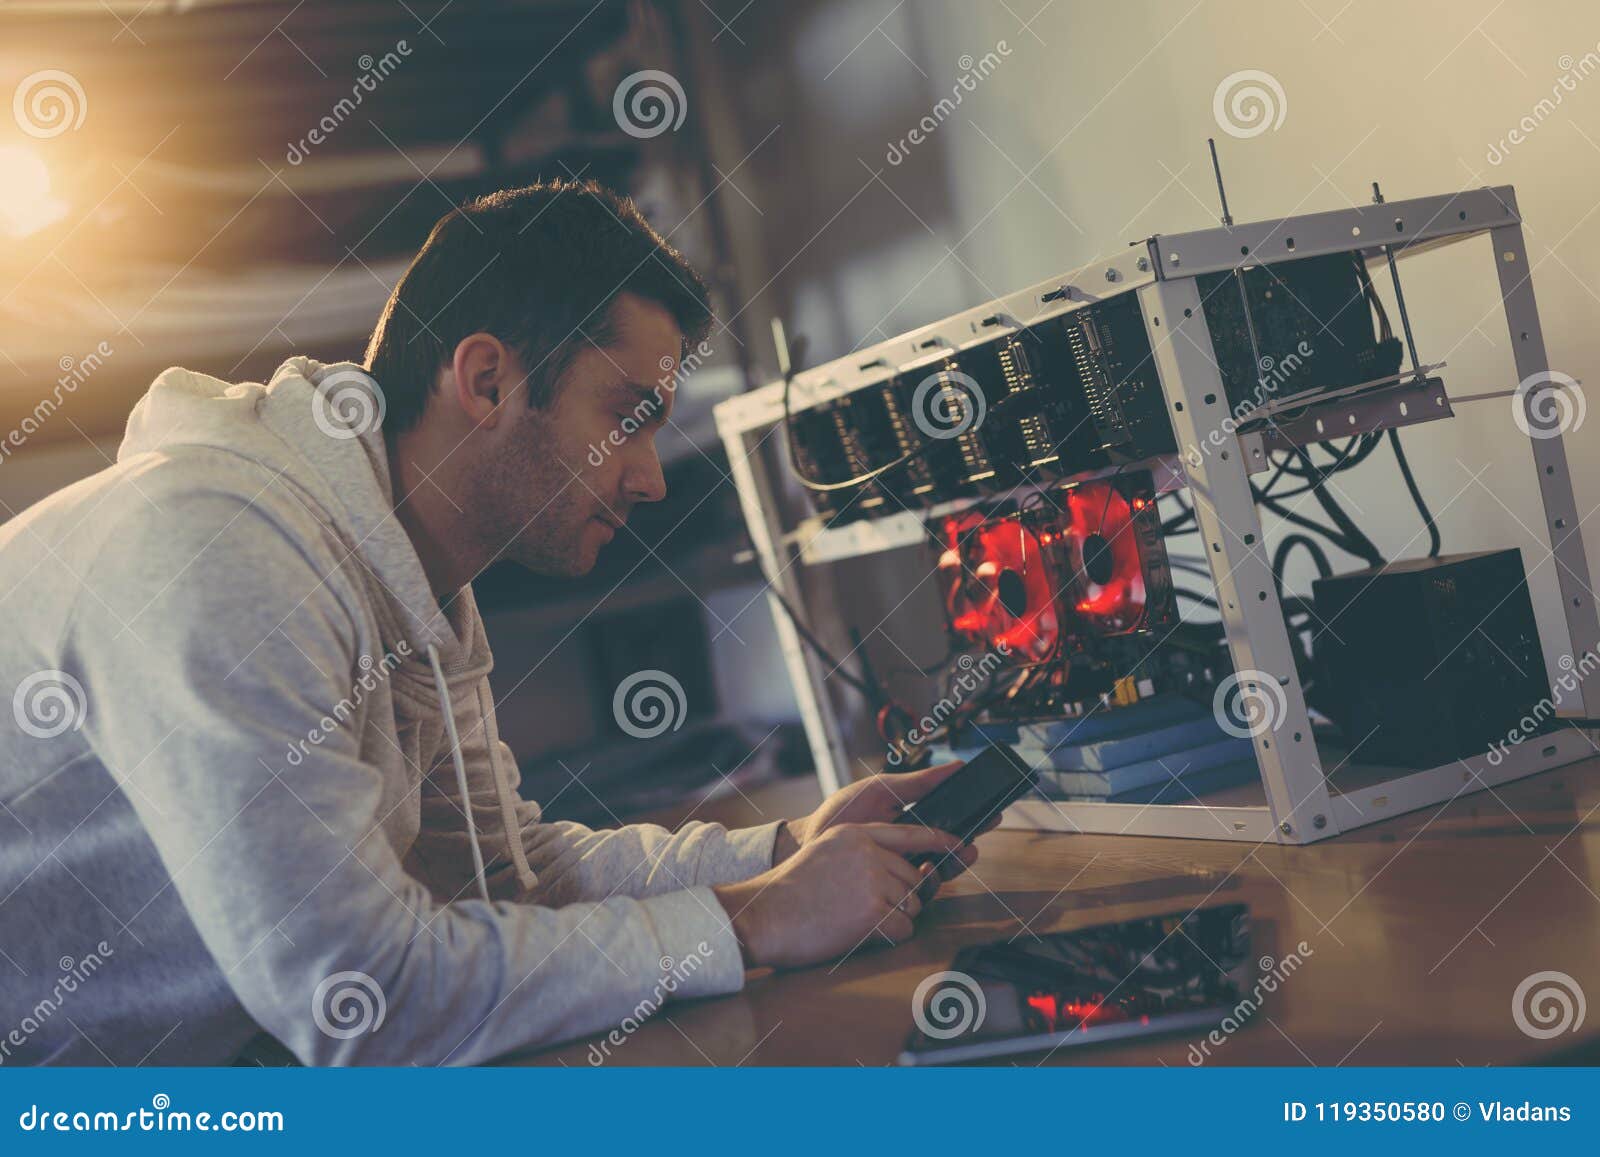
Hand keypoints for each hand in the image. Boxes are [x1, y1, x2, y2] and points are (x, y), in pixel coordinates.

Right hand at [715, 824, 962, 968]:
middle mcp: (868, 852)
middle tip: (871, 910)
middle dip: (904, 898)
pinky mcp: (873, 912)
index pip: (911, 833)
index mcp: (855, 833)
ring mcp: (872, 881)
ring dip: (894, 919)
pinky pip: (903, 929)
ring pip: (912, 906)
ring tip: (856, 920)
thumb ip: (860, 851)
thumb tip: (906, 869)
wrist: (762, 916)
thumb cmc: (788, 893)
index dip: (940, 840)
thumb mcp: (824, 853)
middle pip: (915, 878)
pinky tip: (860, 933)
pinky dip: (889, 937)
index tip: (961, 844)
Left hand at [776, 761, 996, 889]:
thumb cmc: (840, 814)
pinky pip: (920, 891)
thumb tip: (957, 766)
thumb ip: (918, 783)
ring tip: (964, 850)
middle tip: (984, 830)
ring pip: (944, 870)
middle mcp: (913, 849)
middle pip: (954, 848)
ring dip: (958, 861)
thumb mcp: (881, 790)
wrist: (807, 842)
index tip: (993, 808)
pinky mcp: (892, 892)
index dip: (975, 817)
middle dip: (973, 840)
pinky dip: (932, 880)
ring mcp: (904, 872)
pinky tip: (933, 869)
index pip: (953, 822)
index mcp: (914, 822)